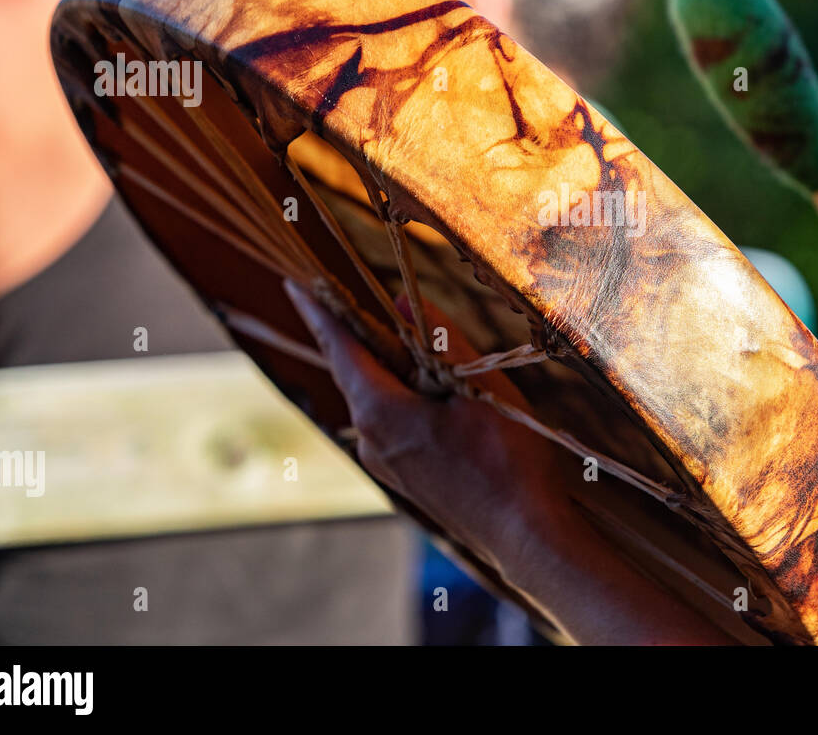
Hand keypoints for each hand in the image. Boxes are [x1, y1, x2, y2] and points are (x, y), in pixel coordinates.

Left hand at [284, 278, 734, 643]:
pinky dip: (411, 399)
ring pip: (381, 398)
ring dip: (400, 371)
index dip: (319, 311)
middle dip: (370, 336)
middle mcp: (370, 440)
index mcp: (380, 411)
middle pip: (361, 371)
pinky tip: (449, 398)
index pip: (340, 347)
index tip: (292, 284)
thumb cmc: (508, 457)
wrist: (525, 533)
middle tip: (379, 302)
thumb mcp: (481, 383)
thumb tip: (400, 301)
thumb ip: (439, 338)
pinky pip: (396, 423)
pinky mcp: (405, 477)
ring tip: (439, 355)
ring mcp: (385, 463)